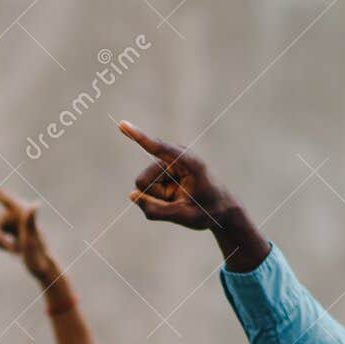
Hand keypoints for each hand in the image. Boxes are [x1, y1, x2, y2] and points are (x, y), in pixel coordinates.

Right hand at [0, 165, 57, 282]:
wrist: (44, 267)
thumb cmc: (39, 255)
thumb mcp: (33, 240)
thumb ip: (31, 222)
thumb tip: (34, 205)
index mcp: (18, 208)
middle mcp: (14, 210)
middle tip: (8, 242)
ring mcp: (11, 218)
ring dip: (0, 244)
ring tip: (17, 251)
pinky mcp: (9, 226)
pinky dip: (1, 244)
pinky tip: (16, 250)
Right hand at [119, 121, 239, 230]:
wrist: (222, 208)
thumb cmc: (207, 211)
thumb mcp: (184, 217)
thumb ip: (156, 210)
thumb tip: (132, 195)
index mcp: (189, 163)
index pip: (158, 148)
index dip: (139, 137)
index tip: (122, 125)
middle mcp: (177, 157)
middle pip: (144, 180)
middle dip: (154, 196)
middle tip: (177, 202)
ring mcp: (170, 161)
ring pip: (144, 185)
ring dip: (158, 197)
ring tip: (178, 199)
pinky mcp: (165, 168)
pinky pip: (148, 187)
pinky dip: (158, 196)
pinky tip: (175, 197)